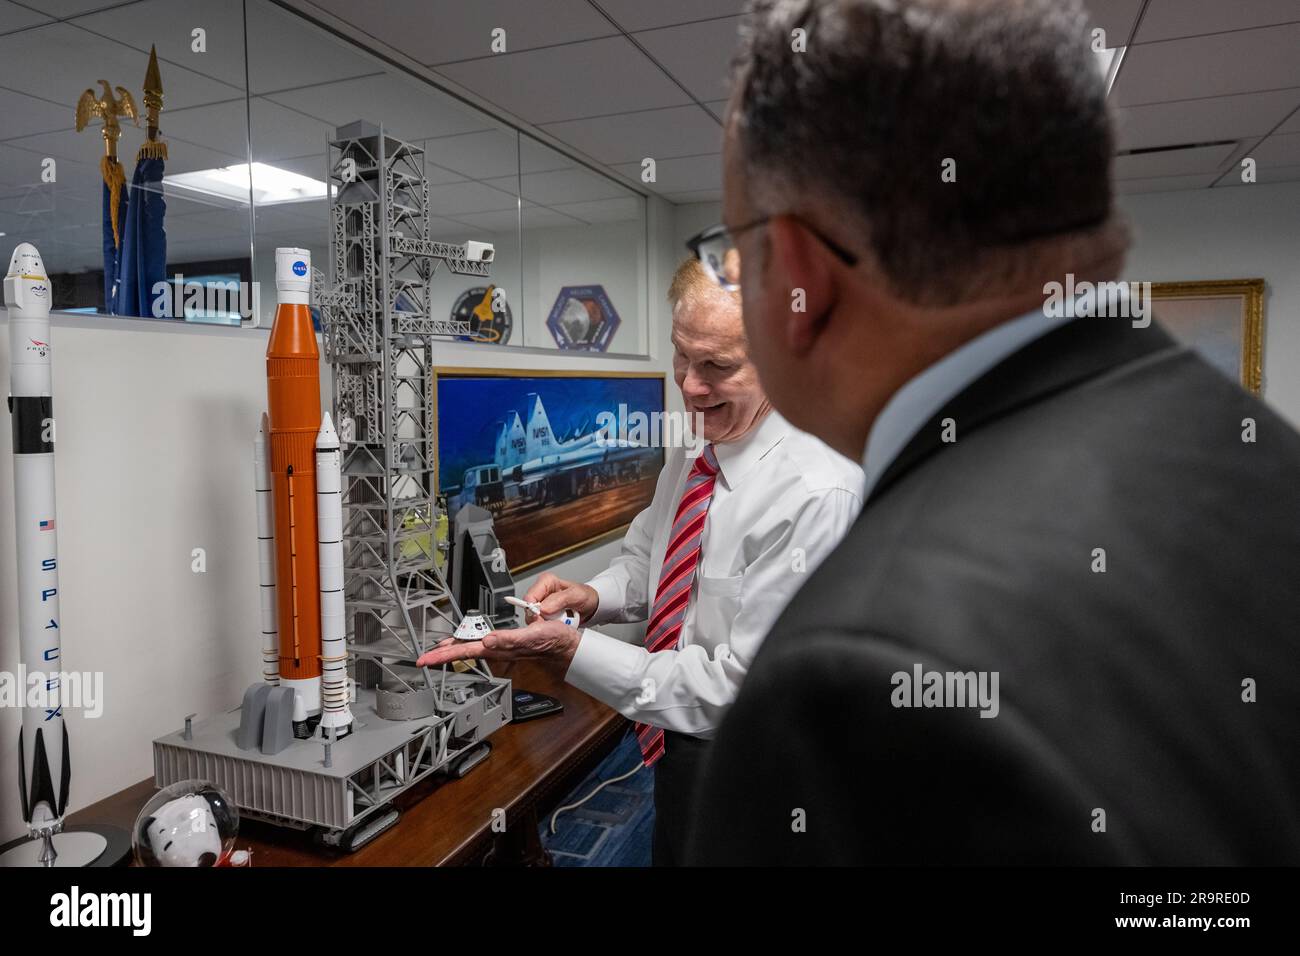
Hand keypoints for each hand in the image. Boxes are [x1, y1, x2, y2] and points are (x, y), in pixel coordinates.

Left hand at [416, 619, 581, 667]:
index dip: (442, 656)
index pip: (463, 652)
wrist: (566, 645)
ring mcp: (500, 647)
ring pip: (471, 649)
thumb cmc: (552, 642)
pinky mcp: (507, 643)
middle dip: (442, 655)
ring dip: (454, 650)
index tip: (424, 660)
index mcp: (497, 648)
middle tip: (424, 659)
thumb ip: (508, 639)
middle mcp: (496, 649)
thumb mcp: (531, 636)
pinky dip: (470, 643)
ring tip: (439, 649)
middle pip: (463, 652)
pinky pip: (482, 644)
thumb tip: (487, 641)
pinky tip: (469, 642)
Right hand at [521, 572, 598, 623]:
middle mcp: (541, 593)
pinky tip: (559, 624)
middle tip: (555, 622)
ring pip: (535, 619)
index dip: (533, 610)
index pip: (529, 597)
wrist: (592, 605)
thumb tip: (543, 608)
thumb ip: (559, 600)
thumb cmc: (585, 596)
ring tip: (561, 621)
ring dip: (547, 624)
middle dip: (541, 619)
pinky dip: (551, 627)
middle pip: (530, 610)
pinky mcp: (545, 616)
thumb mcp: (576, 595)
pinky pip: (542, 624)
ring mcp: (542, 605)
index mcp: (546, 582)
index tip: (542, 618)